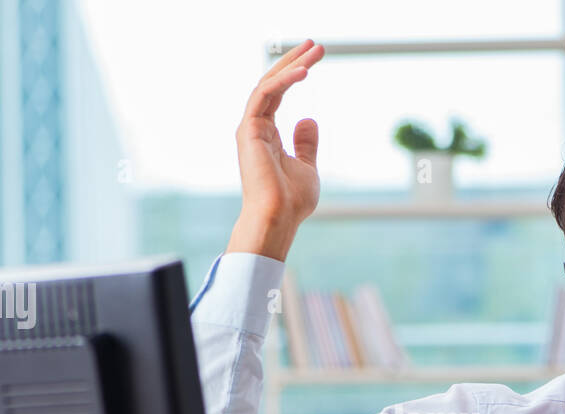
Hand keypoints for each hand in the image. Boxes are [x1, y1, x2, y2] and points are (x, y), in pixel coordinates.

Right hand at [227, 39, 324, 259]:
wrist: (277, 217)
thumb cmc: (290, 200)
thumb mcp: (307, 167)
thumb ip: (306, 143)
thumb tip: (308, 119)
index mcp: (266, 134)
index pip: (278, 93)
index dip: (294, 72)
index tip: (313, 57)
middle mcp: (255, 127)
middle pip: (272, 83)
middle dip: (293, 61)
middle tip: (315, 44)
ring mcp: (250, 127)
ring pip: (268, 85)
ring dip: (291, 65)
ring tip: (313, 51)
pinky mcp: (249, 130)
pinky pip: (265, 96)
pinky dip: (283, 81)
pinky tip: (303, 72)